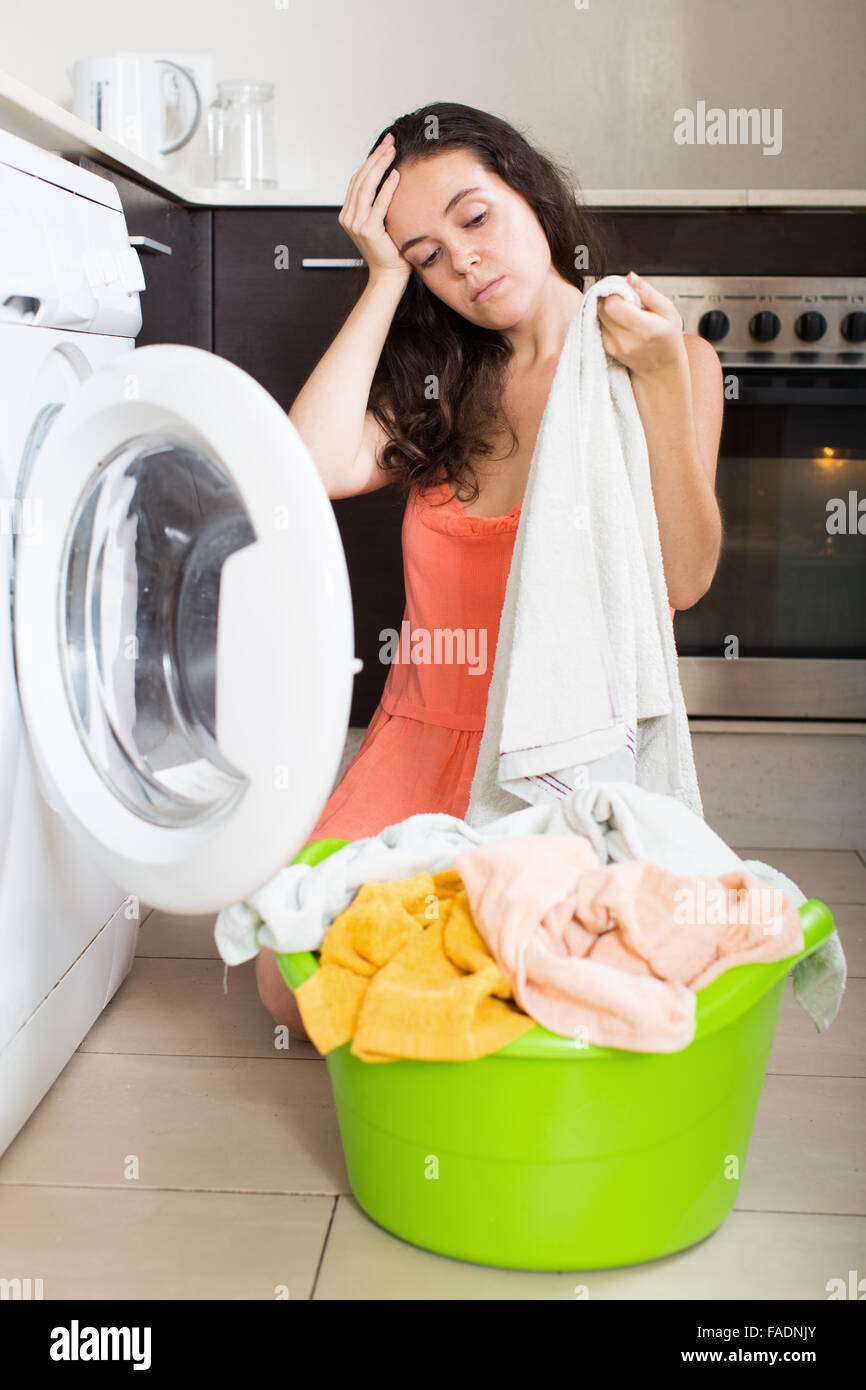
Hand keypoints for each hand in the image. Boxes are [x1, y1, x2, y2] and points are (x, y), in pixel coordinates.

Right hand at [339, 133, 410, 280]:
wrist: (389, 274)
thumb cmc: (389, 249)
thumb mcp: (380, 221)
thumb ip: (377, 203)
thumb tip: (389, 178)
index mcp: (348, 214)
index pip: (357, 180)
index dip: (370, 161)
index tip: (384, 145)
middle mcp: (349, 217)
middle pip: (360, 179)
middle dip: (375, 158)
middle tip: (389, 141)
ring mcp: (356, 224)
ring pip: (366, 188)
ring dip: (380, 166)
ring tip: (391, 151)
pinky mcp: (368, 231)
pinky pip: (378, 204)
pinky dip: (387, 188)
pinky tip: (395, 174)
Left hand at [596, 271, 686, 375]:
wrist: (660, 368)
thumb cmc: (667, 337)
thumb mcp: (668, 311)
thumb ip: (649, 293)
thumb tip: (630, 277)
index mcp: (645, 329)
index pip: (613, 305)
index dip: (614, 291)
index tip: (623, 288)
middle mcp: (626, 341)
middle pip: (602, 309)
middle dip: (608, 296)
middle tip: (621, 295)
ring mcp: (614, 347)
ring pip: (597, 316)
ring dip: (605, 306)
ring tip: (622, 307)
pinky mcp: (606, 348)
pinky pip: (597, 325)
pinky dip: (604, 317)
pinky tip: (618, 318)